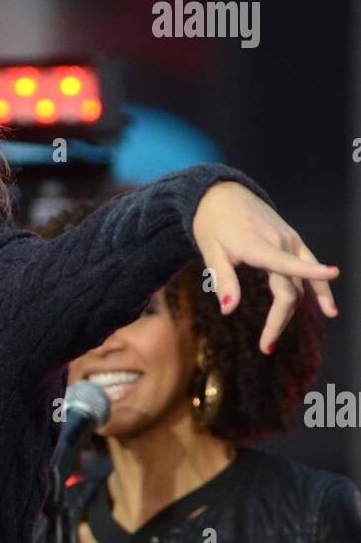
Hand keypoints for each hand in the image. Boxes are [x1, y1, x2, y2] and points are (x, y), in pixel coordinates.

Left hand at [192, 180, 337, 351]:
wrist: (221, 195)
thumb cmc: (212, 226)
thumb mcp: (210, 252)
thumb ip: (223, 280)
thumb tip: (228, 309)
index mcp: (258, 245)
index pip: (287, 265)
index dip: (310, 274)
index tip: (333, 284)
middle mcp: (280, 242)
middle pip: (291, 288)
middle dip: (279, 320)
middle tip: (266, 347)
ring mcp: (290, 240)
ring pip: (302, 281)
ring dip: (296, 310)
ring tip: (280, 339)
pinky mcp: (292, 239)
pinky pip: (307, 267)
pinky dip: (316, 286)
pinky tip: (328, 307)